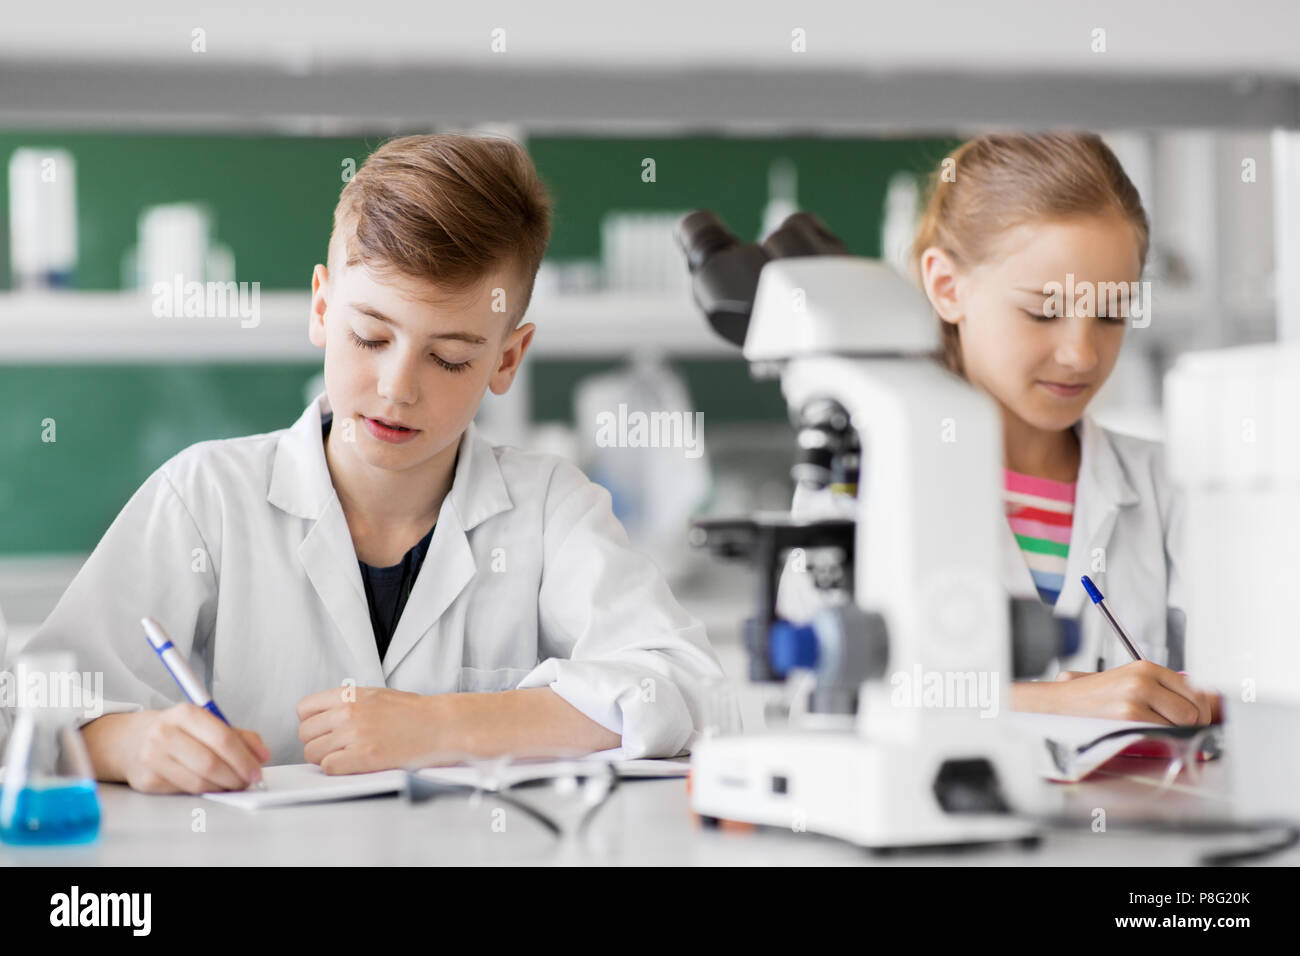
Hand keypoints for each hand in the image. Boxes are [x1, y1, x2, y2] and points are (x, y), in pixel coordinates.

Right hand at [116, 704, 269, 793]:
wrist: (131, 740)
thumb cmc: (176, 731)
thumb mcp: (206, 722)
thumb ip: (239, 735)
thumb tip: (262, 755)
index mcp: (185, 713)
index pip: (222, 738)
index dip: (244, 758)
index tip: (257, 770)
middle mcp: (165, 733)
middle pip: (210, 763)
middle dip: (236, 776)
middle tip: (248, 781)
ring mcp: (153, 758)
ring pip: (199, 781)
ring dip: (223, 787)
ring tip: (233, 784)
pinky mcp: (148, 780)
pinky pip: (185, 790)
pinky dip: (205, 791)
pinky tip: (212, 785)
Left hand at [297, 686, 442, 773]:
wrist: (440, 726)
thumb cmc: (413, 713)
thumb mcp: (376, 695)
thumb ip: (348, 703)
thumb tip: (323, 717)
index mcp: (350, 695)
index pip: (305, 709)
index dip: (312, 722)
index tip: (323, 729)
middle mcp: (348, 712)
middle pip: (305, 733)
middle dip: (317, 742)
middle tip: (335, 747)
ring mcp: (355, 734)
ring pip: (313, 752)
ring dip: (326, 758)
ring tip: (346, 757)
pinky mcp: (364, 757)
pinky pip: (329, 767)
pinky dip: (337, 769)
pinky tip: (353, 765)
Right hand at [1019, 661, 1216, 724]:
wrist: (1058, 704)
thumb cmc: (1091, 698)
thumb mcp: (1126, 681)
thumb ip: (1159, 688)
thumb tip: (1195, 704)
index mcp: (1146, 667)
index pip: (1195, 689)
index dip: (1201, 711)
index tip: (1198, 722)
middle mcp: (1144, 678)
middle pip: (1194, 710)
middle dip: (1192, 726)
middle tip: (1183, 734)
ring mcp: (1137, 697)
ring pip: (1183, 724)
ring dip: (1175, 734)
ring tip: (1159, 734)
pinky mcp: (1129, 716)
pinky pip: (1163, 734)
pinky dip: (1160, 740)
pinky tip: (1147, 737)